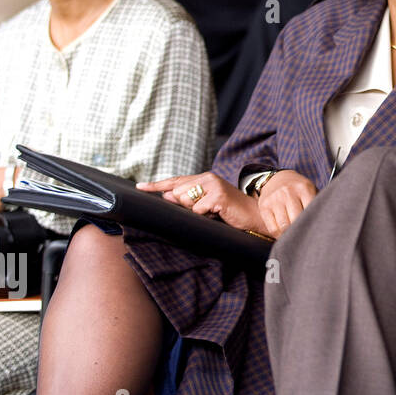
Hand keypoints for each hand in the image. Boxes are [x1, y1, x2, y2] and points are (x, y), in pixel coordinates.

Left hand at [136, 172, 264, 235]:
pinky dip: (205, 216)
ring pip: (186, 201)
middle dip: (184, 205)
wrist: (255, 216)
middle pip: (178, 193)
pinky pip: (198, 210)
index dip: (157, 184)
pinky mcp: (219, 196)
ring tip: (213, 212)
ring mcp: (214, 186)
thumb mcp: (207, 204)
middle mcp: (208, 178)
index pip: (176, 181)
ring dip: (196, 211)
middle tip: (205, 210)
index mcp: (204, 178)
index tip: (140, 187)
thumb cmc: (230, 211)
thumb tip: (167, 195)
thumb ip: (188, 199)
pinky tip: (218, 214)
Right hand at [255, 170, 317, 237]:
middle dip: (301, 230)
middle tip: (305, 235)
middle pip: (295, 221)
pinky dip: (279, 235)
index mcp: (304, 188)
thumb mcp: (311, 190)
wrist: (279, 178)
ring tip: (295, 235)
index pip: (310, 212)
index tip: (315, 230)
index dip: (313, 224)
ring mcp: (275, 199)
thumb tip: (322, 224)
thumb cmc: (300, 190)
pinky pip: (272, 228)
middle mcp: (288, 192)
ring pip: (283, 226)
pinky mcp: (264, 207)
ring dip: (290, 234)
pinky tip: (284, 234)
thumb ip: (317, 205)